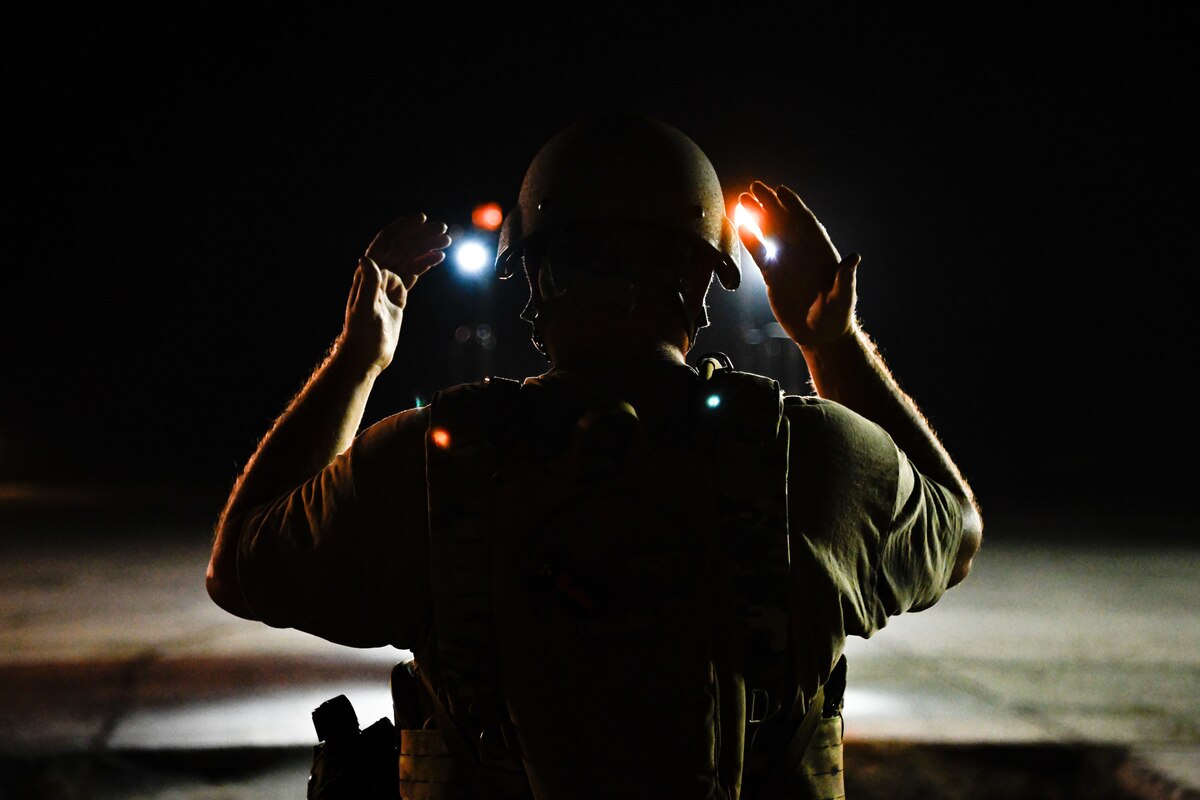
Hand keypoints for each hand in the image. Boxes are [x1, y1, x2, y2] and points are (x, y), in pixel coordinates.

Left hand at [339, 213, 450, 373]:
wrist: (367, 356)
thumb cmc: (362, 335)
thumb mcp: (365, 310)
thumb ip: (368, 284)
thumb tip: (366, 259)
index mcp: (368, 273)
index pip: (386, 243)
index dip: (403, 229)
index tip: (421, 219)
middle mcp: (378, 274)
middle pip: (402, 247)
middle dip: (421, 236)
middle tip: (443, 228)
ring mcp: (389, 284)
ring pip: (411, 259)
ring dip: (427, 247)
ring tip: (447, 240)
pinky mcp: (398, 295)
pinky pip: (414, 273)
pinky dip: (426, 264)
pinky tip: (438, 257)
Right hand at [737, 181, 859, 346]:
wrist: (819, 336)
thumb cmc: (836, 317)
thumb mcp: (843, 298)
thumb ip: (846, 279)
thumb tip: (854, 258)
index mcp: (820, 252)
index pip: (806, 223)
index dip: (794, 206)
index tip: (781, 191)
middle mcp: (802, 253)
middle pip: (785, 222)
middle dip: (771, 204)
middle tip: (755, 187)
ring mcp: (786, 262)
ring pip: (770, 234)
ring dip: (757, 216)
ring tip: (743, 200)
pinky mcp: (773, 276)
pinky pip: (759, 253)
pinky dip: (750, 240)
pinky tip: (739, 226)